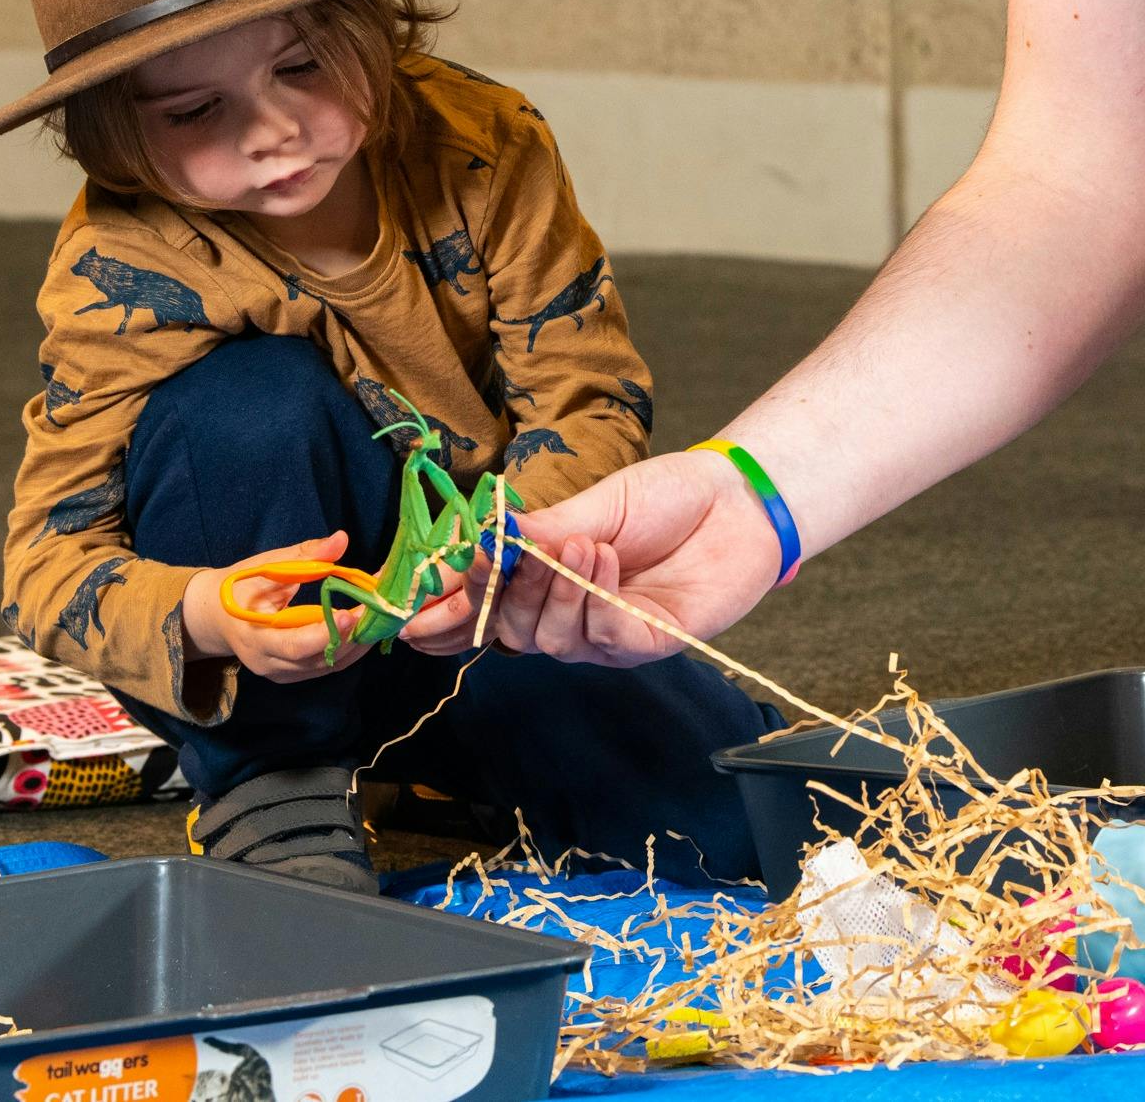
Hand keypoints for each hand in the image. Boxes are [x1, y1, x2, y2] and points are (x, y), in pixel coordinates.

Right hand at [178, 533, 376, 684]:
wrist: (216, 616)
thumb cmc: (240, 588)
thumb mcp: (267, 567)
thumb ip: (305, 556)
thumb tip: (340, 539)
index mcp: (255, 638)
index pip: (294, 645)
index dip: (325, 633)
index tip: (352, 613)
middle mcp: (269, 663)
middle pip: (317, 659)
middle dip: (351, 636)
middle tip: (377, 610)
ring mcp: (281, 673)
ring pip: (326, 666)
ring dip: (356, 644)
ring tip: (378, 617)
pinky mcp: (292, 674)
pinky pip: (325, 666)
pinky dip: (348, 649)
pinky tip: (365, 629)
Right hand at [402, 450, 780, 665]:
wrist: (734, 500)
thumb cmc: (663, 500)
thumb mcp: (590, 508)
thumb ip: (534, 535)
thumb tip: (474, 544)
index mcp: (544, 581)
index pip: (484, 607)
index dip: (445, 615)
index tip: (410, 616)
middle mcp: (568, 615)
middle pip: (509, 630)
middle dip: (504, 593)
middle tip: (516, 551)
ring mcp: (604, 634)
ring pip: (551, 641)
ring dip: (556, 592)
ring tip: (585, 543)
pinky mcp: (646, 644)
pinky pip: (604, 639)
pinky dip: (597, 600)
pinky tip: (607, 561)